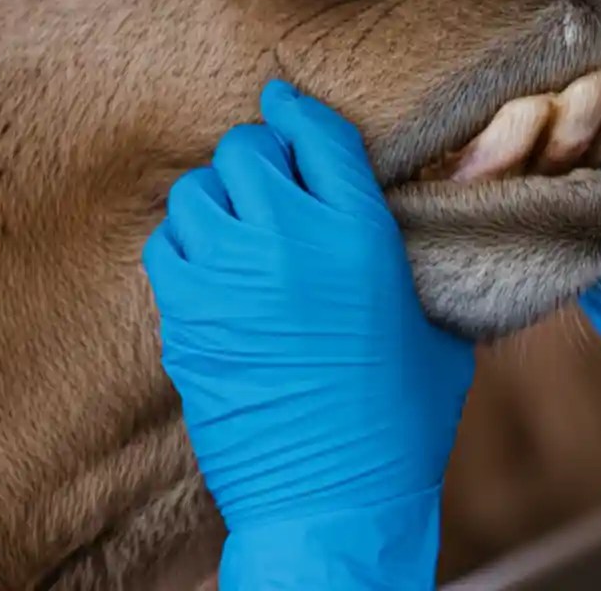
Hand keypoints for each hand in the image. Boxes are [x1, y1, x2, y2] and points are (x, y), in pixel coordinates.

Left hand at [142, 80, 474, 589]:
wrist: (335, 499)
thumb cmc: (402, 420)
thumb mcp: (433, 326)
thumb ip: (407, 263)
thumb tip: (398, 230)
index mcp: (360, 235)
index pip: (316, 132)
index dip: (297, 107)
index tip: (284, 101)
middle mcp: (289, 241)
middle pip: (247, 148)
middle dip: (260, 156)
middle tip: (273, 180)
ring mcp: (227, 278)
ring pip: (198, 190)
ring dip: (220, 197)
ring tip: (241, 224)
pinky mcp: (186, 318)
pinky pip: (167, 244)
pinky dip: (187, 243)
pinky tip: (213, 266)